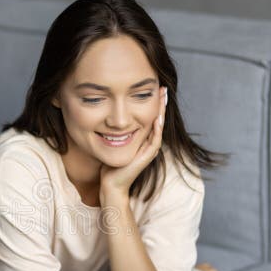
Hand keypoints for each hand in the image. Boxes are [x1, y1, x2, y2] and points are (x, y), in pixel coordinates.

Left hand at [99, 86, 166, 202]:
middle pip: (158, 119)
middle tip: (163, 87)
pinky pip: (154, 140)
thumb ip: (115, 131)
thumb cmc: (110, 165)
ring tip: (163, 97)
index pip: (150, 117)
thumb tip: (108, 118)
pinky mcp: (147, 156)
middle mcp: (148, 143)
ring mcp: (149, 150)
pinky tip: (156, 117)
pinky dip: (156, 129)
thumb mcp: (112, 142)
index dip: (152, 103)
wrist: (111, 184)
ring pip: (159, 127)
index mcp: (142, 139)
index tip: (153, 87)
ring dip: (161, 112)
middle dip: (160, 103)